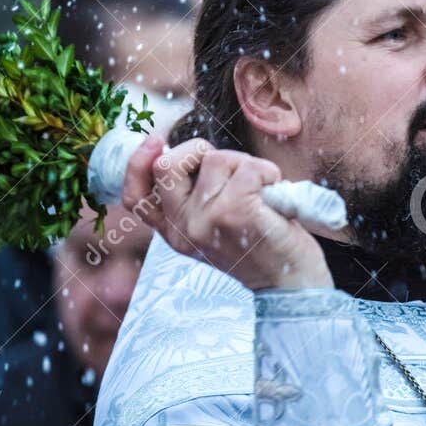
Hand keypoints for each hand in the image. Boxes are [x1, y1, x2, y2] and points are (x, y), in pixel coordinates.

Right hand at [121, 134, 332, 291]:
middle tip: (227, 166)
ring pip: (215, 160)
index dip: (138, 163)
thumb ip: (192, 199)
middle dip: (198, 150)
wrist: (289, 283)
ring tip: (260, 191)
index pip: (136, 198)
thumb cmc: (257, 247)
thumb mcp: (212, 229)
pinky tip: (274, 193)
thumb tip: (186, 154)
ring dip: (245, 165)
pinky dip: (268, 172)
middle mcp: (183, 228)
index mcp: (174, 232)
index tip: (156, 142)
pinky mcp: (235, 212)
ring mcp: (206, 220)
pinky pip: (248, 167)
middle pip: (166, 166)